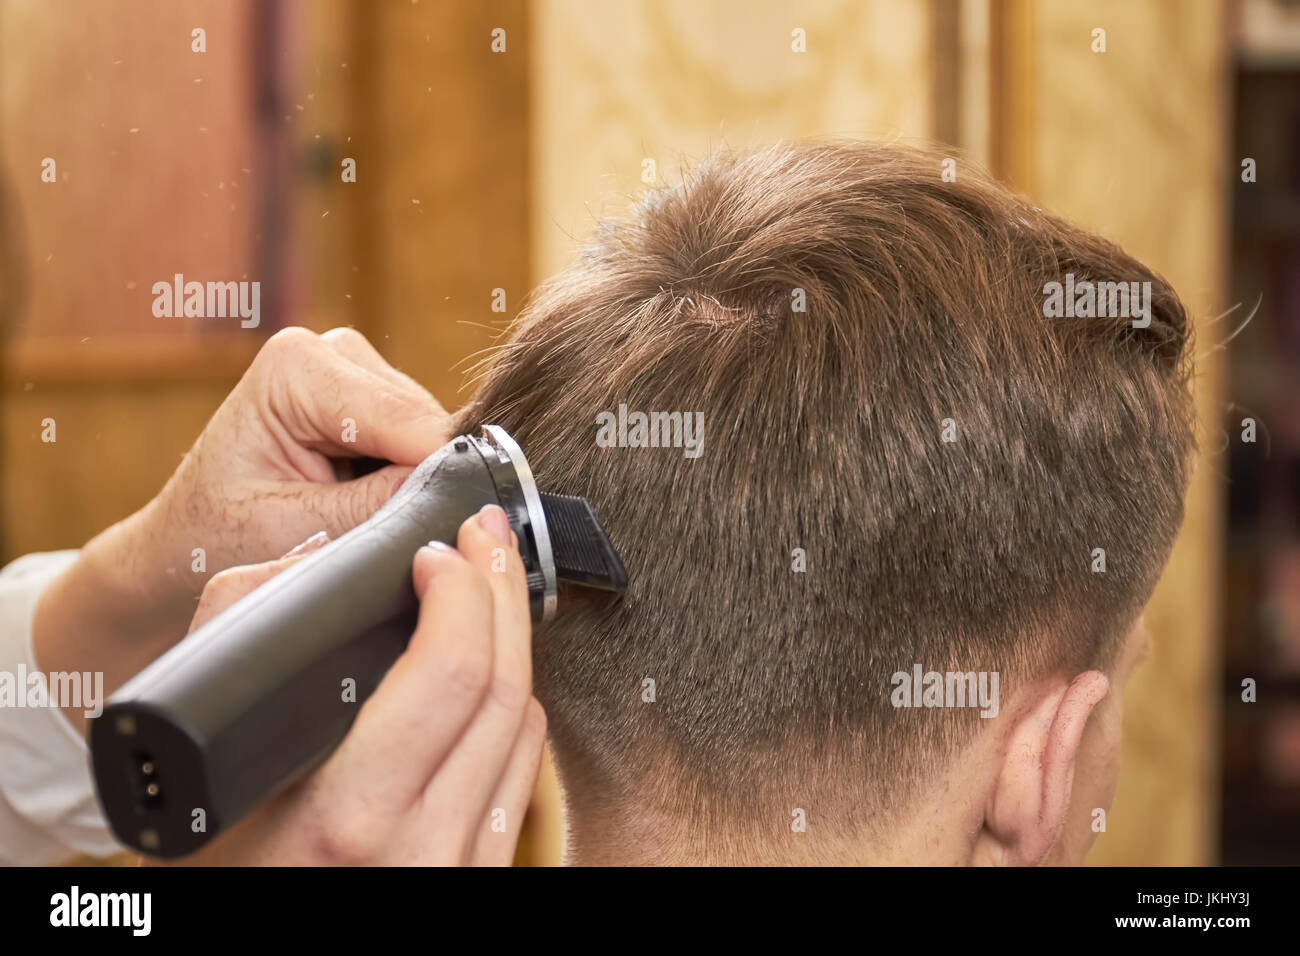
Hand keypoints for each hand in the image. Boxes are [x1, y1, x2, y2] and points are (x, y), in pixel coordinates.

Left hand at [34, 326, 450, 732]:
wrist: (185, 547)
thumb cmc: (218, 538)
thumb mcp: (295, 532)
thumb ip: (376, 507)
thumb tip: (460, 492)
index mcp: (297, 365)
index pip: (408, 420)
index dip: (438, 478)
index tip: (448, 531)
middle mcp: (333, 350)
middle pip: (427, 423)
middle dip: (422, 482)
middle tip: (389, 539)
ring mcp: (357, 372)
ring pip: (434, 434)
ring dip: (417, 484)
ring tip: (369, 527)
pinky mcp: (375, 400)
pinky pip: (425, 443)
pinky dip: (412, 482)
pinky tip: (373, 509)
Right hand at [151, 505, 545, 865]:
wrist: (260, 947)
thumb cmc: (219, 866)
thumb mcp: (200, 765)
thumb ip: (237, 642)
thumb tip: (316, 566)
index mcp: (348, 816)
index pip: (448, 674)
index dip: (458, 592)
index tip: (436, 550)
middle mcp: (420, 847)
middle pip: (501, 685)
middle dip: (499, 589)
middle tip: (484, 535)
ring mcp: (461, 866)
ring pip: (524, 723)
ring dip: (515, 639)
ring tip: (492, 583)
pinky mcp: (483, 875)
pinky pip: (523, 772)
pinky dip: (513, 702)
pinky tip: (494, 665)